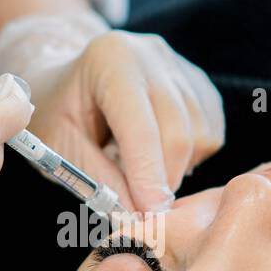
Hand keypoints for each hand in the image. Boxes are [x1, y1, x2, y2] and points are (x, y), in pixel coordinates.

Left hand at [25, 30, 224, 211]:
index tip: (149, 217)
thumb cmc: (58, 113)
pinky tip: (159, 156)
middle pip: (178, 133)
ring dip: (177, 170)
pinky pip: (211, 133)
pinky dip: (191, 157)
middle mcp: (152, 54)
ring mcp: (180, 66)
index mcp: (110, 59)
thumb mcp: (62, 146)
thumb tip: (139, 216)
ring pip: (200, 137)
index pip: (140, 128)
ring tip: (141, 171)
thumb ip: (100, 180)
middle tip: (142, 209)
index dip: (147, 178)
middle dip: (163, 182)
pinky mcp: (199, 83)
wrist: (69, 81)